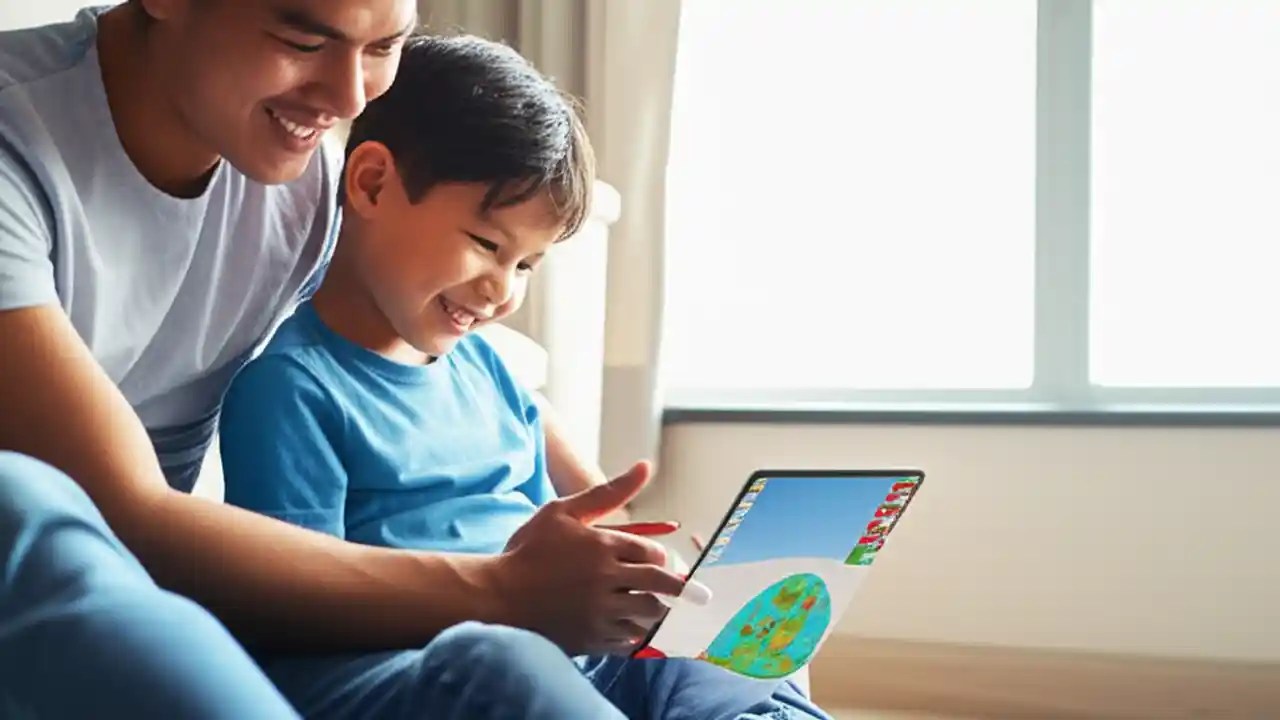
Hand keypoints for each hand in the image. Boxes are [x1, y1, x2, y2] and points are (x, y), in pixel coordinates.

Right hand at [495, 461, 686, 654]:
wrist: (497, 596)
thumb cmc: (529, 549)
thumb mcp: (563, 511)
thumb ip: (607, 492)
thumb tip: (645, 466)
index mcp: (603, 546)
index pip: (654, 553)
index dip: (658, 557)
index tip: (652, 561)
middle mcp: (607, 580)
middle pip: (660, 585)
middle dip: (674, 587)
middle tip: (681, 591)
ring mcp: (599, 612)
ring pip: (648, 615)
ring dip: (655, 610)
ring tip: (651, 606)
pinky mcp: (591, 638)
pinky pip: (629, 640)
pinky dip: (635, 632)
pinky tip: (627, 624)